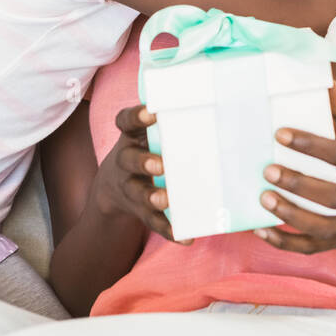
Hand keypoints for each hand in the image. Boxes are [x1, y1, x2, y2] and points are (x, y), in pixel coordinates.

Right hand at [91, 104, 194, 244]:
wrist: (114, 188)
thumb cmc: (147, 150)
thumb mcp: (149, 133)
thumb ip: (172, 120)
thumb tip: (220, 98)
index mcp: (131, 137)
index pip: (126, 121)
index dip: (136, 117)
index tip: (152, 112)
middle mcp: (126, 160)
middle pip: (128, 160)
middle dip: (143, 162)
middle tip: (161, 165)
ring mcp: (130, 187)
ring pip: (137, 192)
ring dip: (152, 197)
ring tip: (166, 201)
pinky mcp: (140, 210)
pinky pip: (153, 221)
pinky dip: (168, 229)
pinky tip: (186, 238)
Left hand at [252, 82, 335, 252]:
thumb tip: (329, 83)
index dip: (312, 145)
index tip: (280, 134)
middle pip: (334, 197)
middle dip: (300, 184)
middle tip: (267, 169)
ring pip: (324, 227)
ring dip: (291, 215)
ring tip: (264, 198)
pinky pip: (312, 247)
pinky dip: (285, 242)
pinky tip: (261, 230)